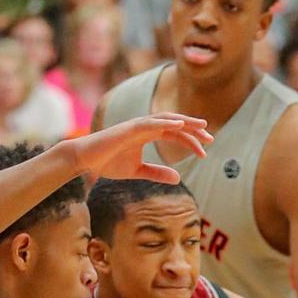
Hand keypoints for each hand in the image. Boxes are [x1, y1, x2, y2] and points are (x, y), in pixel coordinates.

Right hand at [68, 113, 211, 184]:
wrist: (86, 159)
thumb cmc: (108, 163)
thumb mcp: (137, 171)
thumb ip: (157, 173)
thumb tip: (178, 178)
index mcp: (148, 134)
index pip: (175, 135)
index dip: (191, 142)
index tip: (205, 152)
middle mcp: (145, 126)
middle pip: (175, 124)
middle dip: (193, 130)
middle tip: (210, 138)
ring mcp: (137, 125)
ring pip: (166, 120)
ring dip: (185, 123)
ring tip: (201, 127)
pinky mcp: (129, 128)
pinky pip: (151, 123)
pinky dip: (166, 122)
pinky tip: (179, 125)